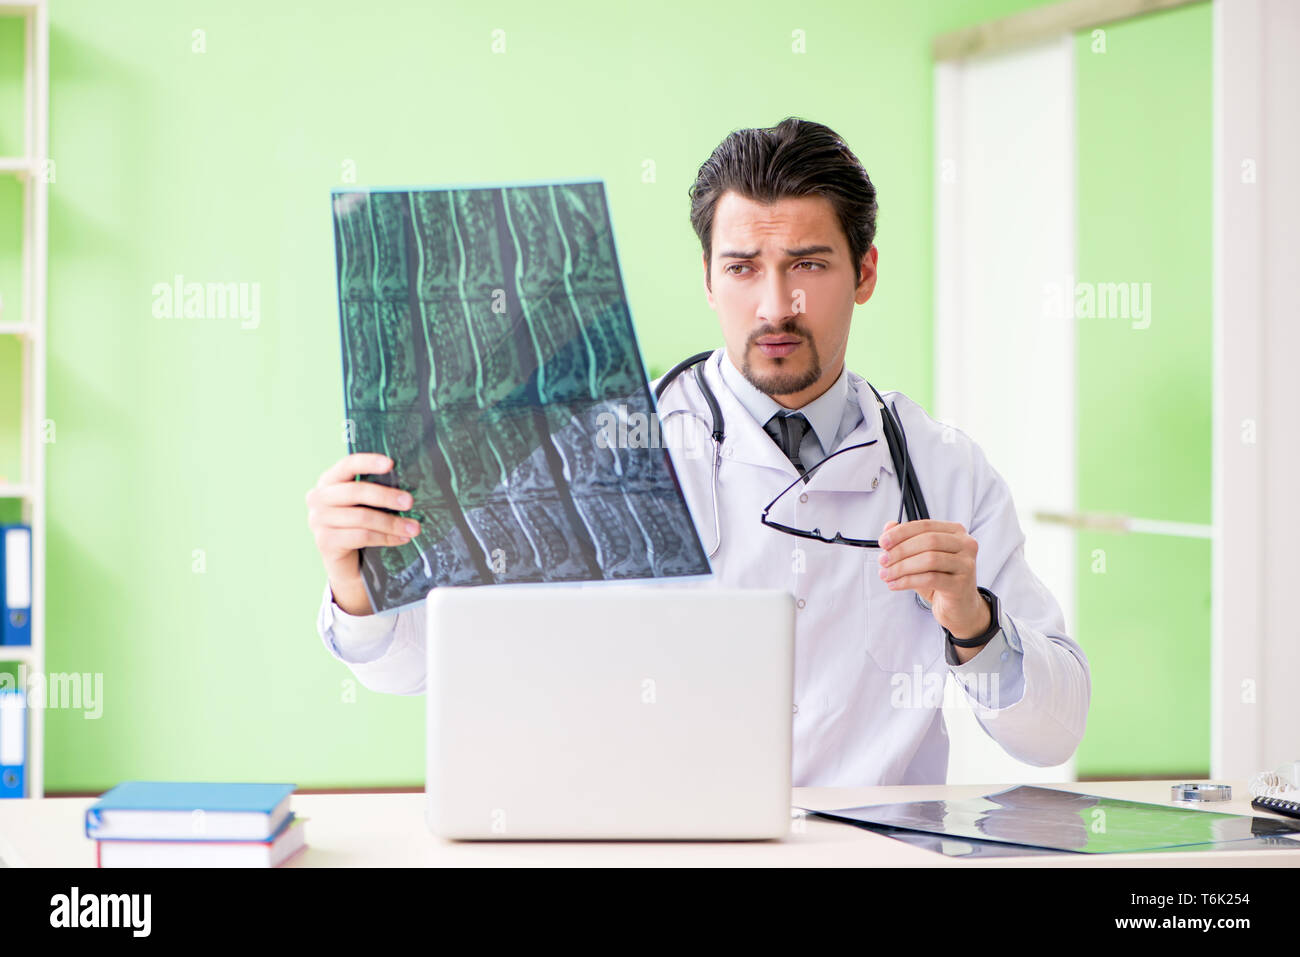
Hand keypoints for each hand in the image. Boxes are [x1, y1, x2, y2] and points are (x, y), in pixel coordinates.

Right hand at [306, 452, 418, 615]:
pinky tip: (401, 539)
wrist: (345, 561)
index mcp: (328, 481)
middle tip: (410, 502)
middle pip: (356, 492)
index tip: (391, 463)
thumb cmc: (358, 525)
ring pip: (362, 517)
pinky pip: (361, 536)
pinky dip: (385, 538)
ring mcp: (318, 520)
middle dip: (387, 496)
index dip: (368, 462)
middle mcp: (318, 497)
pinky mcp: (325, 541)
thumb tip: (407, 489)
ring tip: (413, 528)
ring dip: (392, 523)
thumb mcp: (364, 505)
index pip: (347, 465)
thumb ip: (375, 492)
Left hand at [877, 519, 989, 657]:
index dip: (901, 532)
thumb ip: (906, 540)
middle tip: (883, 560)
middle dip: (900, 550)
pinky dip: (908, 581)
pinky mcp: (961, 585)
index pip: (925, 525)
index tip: (882, 542)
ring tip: (886, 574)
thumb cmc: (940, 578)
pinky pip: (930, 579)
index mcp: (956, 532)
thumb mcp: (920, 557)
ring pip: (929, 559)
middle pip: (928, 541)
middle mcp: (966, 545)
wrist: (959, 607)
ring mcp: (966, 565)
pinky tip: (895, 584)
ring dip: (902, 567)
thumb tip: (888, 527)